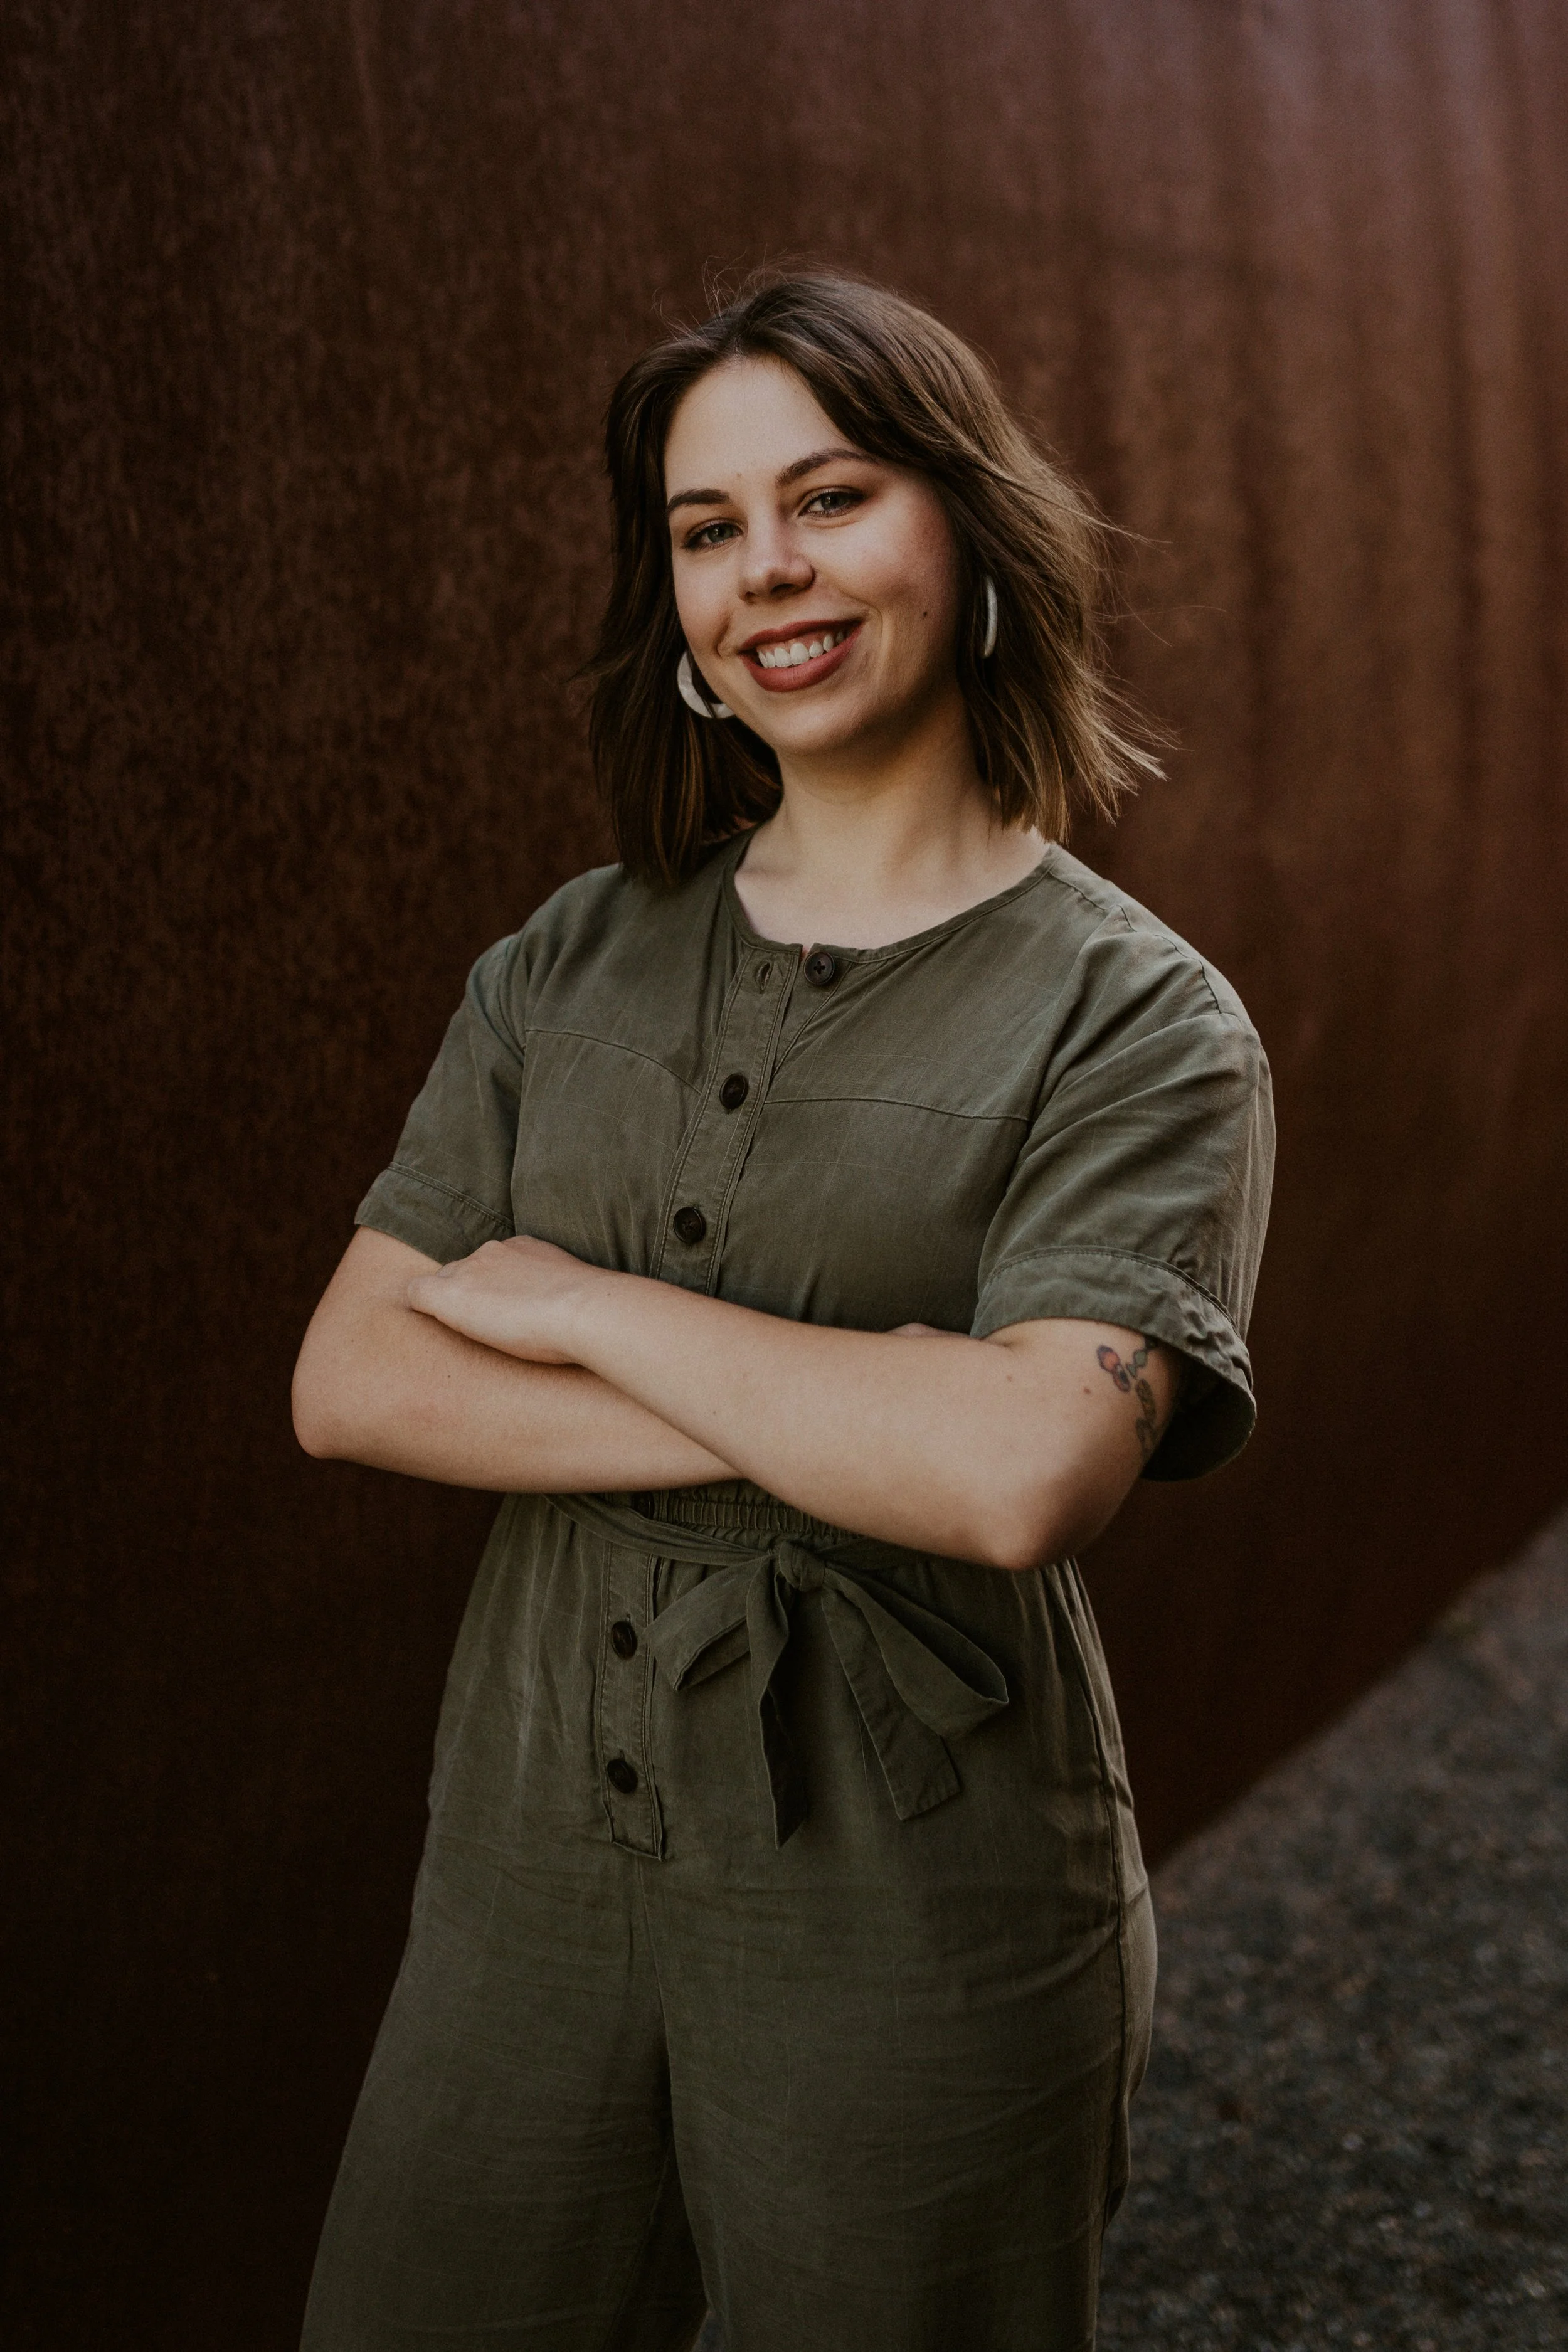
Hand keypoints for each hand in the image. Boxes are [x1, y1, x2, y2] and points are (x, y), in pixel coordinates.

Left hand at [406, 1236, 607, 1362]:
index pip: (492, 1265)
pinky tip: (430, 1333)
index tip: (504, 1314)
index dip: (492, 1291)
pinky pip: (417, 1295)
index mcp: (523, 1248)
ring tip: (462, 1337)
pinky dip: (420, 1310)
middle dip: (468, 1297)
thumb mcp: (579, 1292)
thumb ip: (562, 1293)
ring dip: (450, 1307)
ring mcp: (468, 1271)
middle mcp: (491, 1252)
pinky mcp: (449, 1295)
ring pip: (442, 1284)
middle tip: (484, 1330)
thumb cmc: (592, 1312)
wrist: (584, 1311)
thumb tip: (570, 1312)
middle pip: (463, 1272)